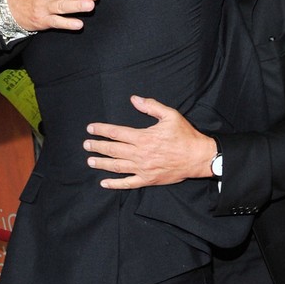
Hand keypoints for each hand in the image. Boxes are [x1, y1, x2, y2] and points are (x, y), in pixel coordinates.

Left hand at [84, 95, 215, 187]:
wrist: (198, 157)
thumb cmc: (185, 136)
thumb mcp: (170, 115)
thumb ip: (151, 107)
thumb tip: (134, 99)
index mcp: (144, 137)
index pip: (117, 133)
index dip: (102, 130)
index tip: (90, 129)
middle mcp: (140, 154)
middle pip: (113, 150)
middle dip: (98, 146)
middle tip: (86, 145)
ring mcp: (143, 169)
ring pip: (117, 166)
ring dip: (102, 163)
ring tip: (90, 161)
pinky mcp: (148, 180)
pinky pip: (128, 183)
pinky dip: (115, 184)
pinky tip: (104, 183)